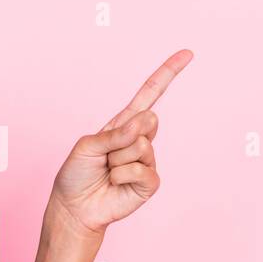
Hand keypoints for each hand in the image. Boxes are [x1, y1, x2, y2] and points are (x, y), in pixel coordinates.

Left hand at [49, 49, 192, 237]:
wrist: (74, 207)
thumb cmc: (77, 174)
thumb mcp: (87, 146)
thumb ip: (115, 134)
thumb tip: (144, 124)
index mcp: (124, 123)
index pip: (150, 94)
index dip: (168, 74)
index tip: (188, 54)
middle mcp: (139, 139)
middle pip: (149, 119)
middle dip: (123, 135)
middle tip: (106, 155)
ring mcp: (147, 160)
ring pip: (141, 146)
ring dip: (117, 160)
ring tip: (107, 171)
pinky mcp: (150, 182)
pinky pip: (143, 170)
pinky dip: (123, 176)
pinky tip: (115, 183)